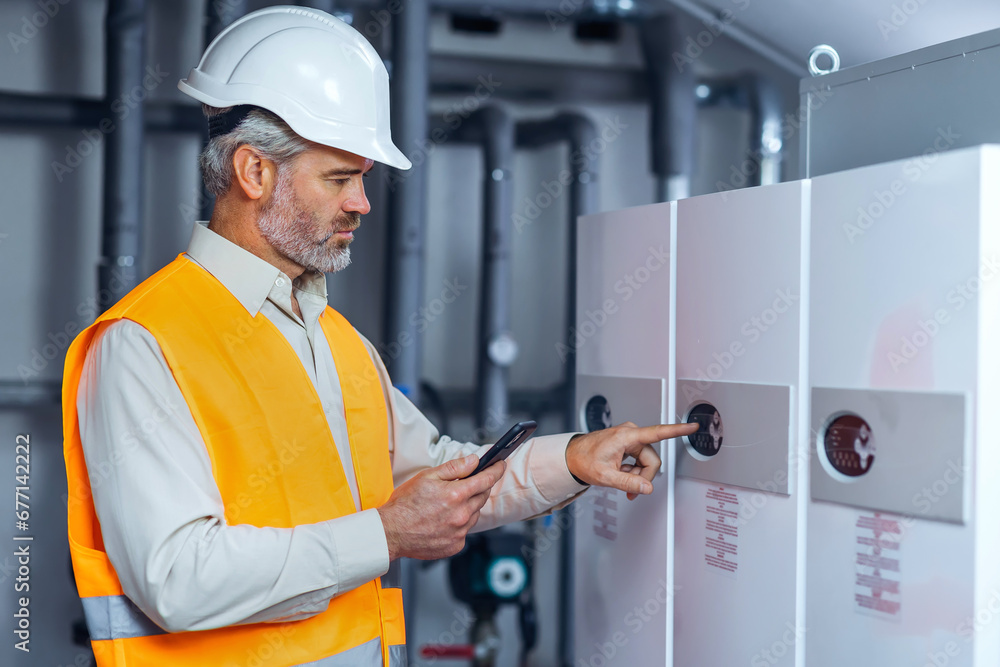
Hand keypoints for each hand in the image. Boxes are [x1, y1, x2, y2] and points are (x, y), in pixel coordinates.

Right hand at [377, 454, 505, 560]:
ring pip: (475, 514)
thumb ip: (454, 468)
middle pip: (482, 496)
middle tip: (466, 484)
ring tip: (448, 505)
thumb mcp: (427, 476)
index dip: (496, 470)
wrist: (391, 532)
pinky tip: (444, 520)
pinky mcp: (455, 545)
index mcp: (456, 495)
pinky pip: (465, 531)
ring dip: (468, 506)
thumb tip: (474, 461)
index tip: (500, 465)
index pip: (486, 479)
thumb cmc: (405, 504)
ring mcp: (459, 532)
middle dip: (479, 487)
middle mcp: (462, 515)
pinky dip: (460, 524)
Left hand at [566, 421, 698, 499]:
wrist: (572, 456)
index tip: (691, 426)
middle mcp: (631, 434)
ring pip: (647, 462)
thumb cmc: (584, 460)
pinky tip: (622, 475)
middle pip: (652, 460)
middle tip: (630, 490)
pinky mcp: (629, 444)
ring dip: (637, 476)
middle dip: (643, 477)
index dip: (677, 431)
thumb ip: (628, 483)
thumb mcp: (605, 476)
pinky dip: (634, 472)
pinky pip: (640, 461)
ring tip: (621, 481)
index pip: (657, 433)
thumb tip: (647, 488)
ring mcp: (630, 439)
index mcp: (626, 436)